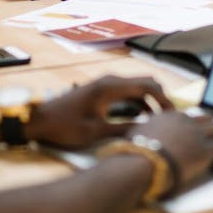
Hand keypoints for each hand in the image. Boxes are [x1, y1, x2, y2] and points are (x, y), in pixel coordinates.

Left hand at [30, 75, 171, 148]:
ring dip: (150, 99)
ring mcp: (107, 84)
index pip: (147, 85)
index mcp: (111, 87)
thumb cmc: (65, 126)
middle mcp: (111, 80)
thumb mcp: (95, 131)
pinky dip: (139, 101)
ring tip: (160, 119)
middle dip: (160, 97)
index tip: (172, 114)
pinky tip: (143, 117)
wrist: (39, 120)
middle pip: (145, 81)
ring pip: (137, 86)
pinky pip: (128, 91)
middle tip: (170, 117)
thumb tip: (147, 132)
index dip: (163, 98)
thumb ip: (122, 129)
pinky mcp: (103, 90)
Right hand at [128, 111, 212, 192]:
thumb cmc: (131, 154)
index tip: (199, 128)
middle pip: (207, 119)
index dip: (196, 123)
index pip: (189, 115)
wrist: (139, 163)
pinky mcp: (205, 150)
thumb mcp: (134, 136)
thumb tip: (137, 136)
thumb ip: (142, 132)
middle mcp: (185, 121)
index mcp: (169, 116)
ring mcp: (196, 134)